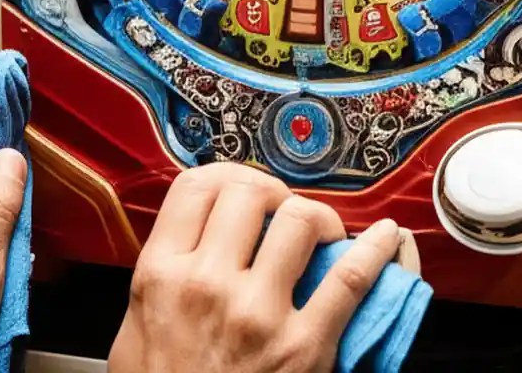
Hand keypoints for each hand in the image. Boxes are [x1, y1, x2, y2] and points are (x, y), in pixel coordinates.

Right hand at [109, 163, 400, 372]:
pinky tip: (386, 236)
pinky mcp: (304, 346)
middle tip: (284, 211)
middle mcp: (207, 285)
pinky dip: (376, 250)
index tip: (243, 189)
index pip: (197, 187)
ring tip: (323, 233)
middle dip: (274, 193)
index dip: (227, 176)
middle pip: (250, 192)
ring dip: (318, 218)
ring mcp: (258, 314)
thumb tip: (195, 235)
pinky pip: (350, 277)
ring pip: (300, 220)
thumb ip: (163, 276)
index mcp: (161, 275)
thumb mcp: (136, 330)